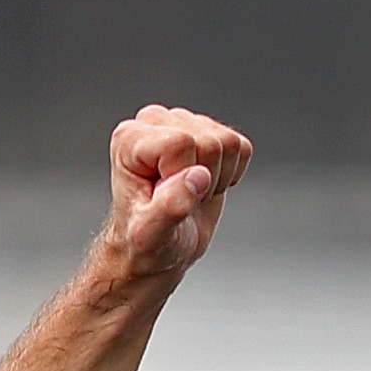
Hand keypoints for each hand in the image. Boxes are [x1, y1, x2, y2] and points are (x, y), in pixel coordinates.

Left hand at [96, 107, 251, 280]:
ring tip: (190, 193)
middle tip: (181, 199)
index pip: (181, 143)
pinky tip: (204, 184)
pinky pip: (241, 147)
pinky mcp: (207, 130)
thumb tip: (199, 176)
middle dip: (204, 181)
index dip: (183, 177)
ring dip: (217, 178)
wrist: (159, 248)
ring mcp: (182, 122)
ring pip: (229, 143)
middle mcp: (154, 122)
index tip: (166, 198)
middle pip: (209, 142)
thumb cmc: (147, 242)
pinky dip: (230, 173)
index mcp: (130, 139)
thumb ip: (170, 206)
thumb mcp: (151, 235)